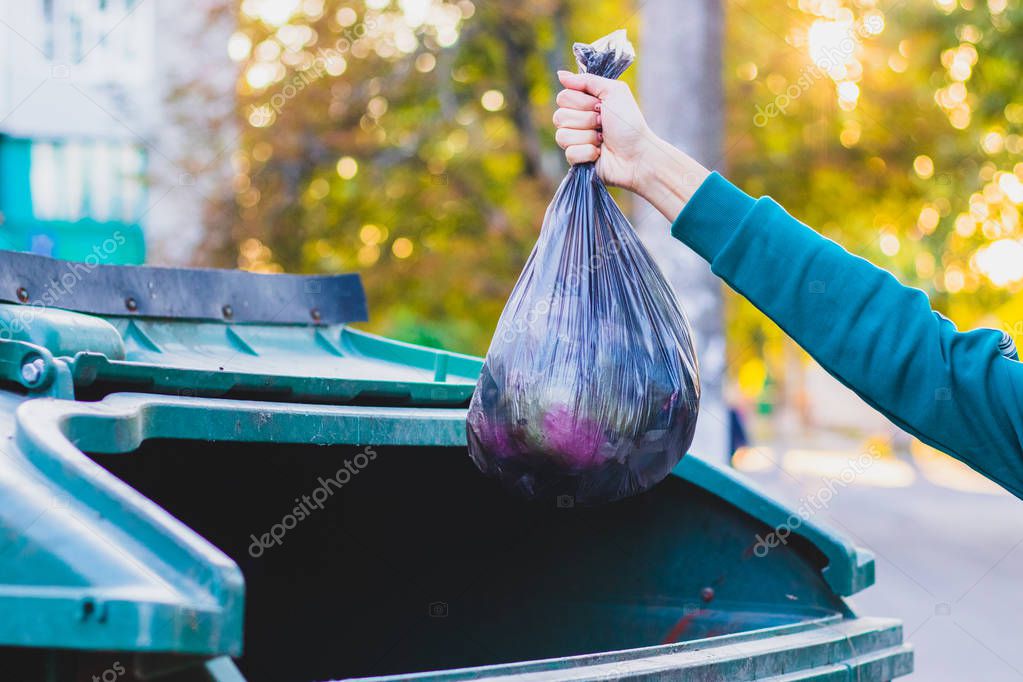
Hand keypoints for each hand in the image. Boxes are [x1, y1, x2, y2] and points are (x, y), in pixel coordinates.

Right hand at [553, 71, 709, 220]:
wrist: (638, 154)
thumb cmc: (629, 123)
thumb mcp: (613, 92)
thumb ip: (587, 80)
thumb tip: (560, 75)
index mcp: (583, 104)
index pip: (563, 97)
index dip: (581, 102)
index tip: (600, 106)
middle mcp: (576, 121)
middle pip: (559, 116)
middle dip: (586, 120)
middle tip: (603, 123)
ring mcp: (575, 141)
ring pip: (562, 136)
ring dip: (588, 136)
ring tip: (602, 139)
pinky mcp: (576, 160)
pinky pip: (569, 153)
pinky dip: (588, 152)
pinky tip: (599, 153)